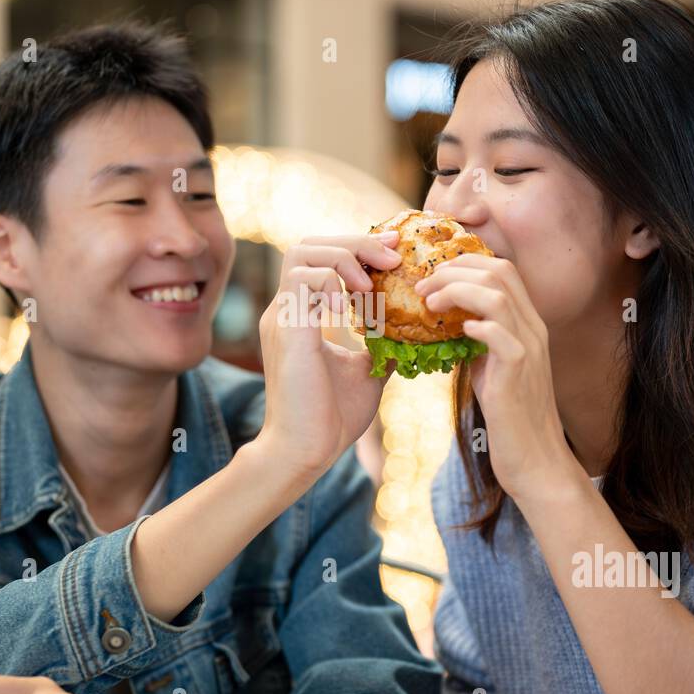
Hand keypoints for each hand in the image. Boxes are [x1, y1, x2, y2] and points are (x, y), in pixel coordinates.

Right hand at [254, 231, 401, 476]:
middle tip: (393, 257)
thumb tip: (411, 334)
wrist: (305, 451)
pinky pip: (303, 279)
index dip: (358, 247)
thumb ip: (381, 348)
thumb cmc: (330, 418)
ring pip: (302, 251)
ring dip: (344, 257)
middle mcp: (287, 309)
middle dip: (355, 242)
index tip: (395, 249)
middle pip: (310, 243)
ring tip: (372, 285)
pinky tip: (355, 310)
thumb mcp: (366, 373)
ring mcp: (282, 316)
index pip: (321, 258)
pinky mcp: (286, 328)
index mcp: (302, 316)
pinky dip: (334, 282)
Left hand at [413, 254, 581, 501]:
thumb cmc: (509, 417)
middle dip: (453, 271)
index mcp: (527, 324)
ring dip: (455, 291)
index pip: (502, 269)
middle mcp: (533, 329)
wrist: (535, 459)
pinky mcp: (518, 371)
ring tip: (428, 304)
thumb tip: (450, 324)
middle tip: (422, 287)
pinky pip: (498, 333)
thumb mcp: (492, 368)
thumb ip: (478, 343)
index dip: (464, 263)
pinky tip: (454, 331)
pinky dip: (473, 324)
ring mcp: (528, 348)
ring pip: (496, 295)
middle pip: (498, 272)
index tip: (432, 277)